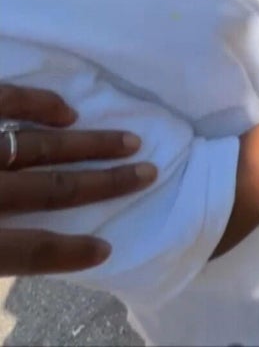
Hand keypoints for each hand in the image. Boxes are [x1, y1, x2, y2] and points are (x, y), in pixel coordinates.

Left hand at [0, 85, 156, 275]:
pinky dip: (39, 104)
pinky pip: (5, 102)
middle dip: (105, 183)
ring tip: (128, 141)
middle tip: (148, 173)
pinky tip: (66, 113)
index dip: (69, 253)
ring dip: (90, 143)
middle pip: (52, 189)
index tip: (105, 251)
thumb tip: (14, 250)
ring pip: (38, 145)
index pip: (30, 250)